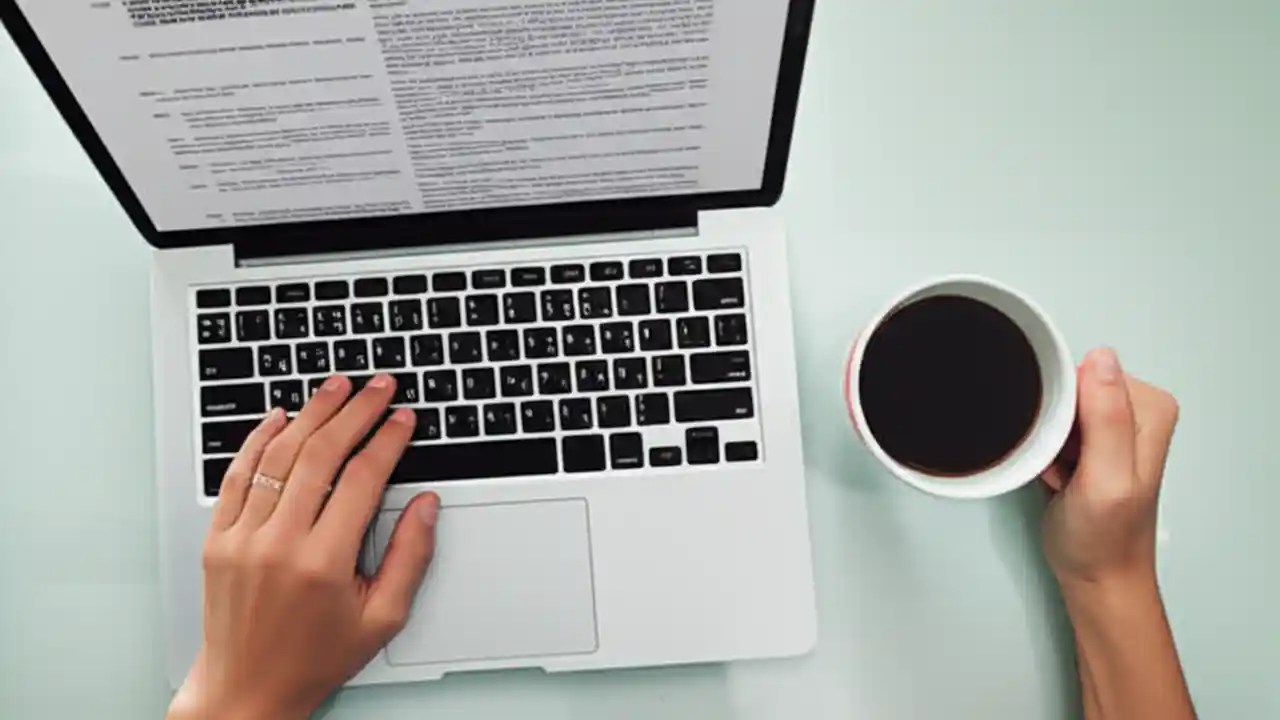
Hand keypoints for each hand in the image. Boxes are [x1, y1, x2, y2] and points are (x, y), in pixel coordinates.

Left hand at [167, 375, 439, 719]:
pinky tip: (279, 416)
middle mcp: (279, 545)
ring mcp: (242, 539)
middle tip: (377, 386)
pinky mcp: (217, 539)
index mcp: (324, 564)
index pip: (364, 479)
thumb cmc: (315, 658)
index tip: (403, 419)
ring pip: (279, 456)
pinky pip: (237, 476)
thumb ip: (410, 557)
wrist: (247, 690)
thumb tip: (426, 505)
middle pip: (321, 455)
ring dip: (311, 413)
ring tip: (336, 387)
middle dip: (355, 412)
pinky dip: (258, 440)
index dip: (388, 440)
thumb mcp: (382, 619)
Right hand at [1041, 347, 1179, 591]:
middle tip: (1063, 466)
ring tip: (1061, 475)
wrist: (1097, 577)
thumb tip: (1101, 357)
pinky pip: (1050, 427)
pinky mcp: (1088, 442)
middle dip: (1052, 427)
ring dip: (1046, 442)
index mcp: (1150, 408)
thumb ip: (1107, 418)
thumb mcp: (1107, 477)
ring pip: (1055, 408)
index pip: (1087, 375)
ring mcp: (1110, 426)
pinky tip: (1057, 476)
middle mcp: (1135, 410)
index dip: (1062, 411)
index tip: (1067, 450)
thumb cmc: (1103, 537)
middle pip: (1070, 388)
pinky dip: (1044, 452)